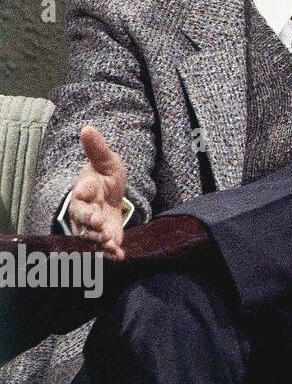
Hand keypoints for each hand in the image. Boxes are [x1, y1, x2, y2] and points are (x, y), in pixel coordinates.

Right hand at [66, 125, 128, 260]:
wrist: (111, 194)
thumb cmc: (105, 176)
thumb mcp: (107, 161)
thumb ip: (98, 148)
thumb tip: (88, 127)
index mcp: (84, 190)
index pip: (80, 192)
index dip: (83, 193)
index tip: (87, 191)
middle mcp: (85, 210)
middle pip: (81, 218)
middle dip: (88, 221)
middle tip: (98, 224)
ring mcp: (94, 225)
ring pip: (90, 235)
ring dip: (98, 240)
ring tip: (109, 243)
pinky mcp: (105, 236)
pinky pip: (104, 247)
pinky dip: (110, 252)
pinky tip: (119, 256)